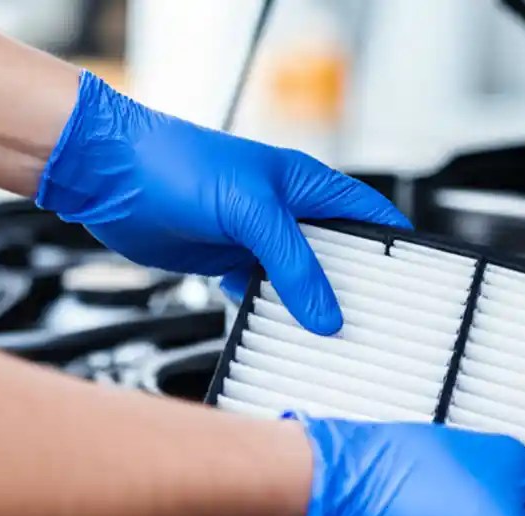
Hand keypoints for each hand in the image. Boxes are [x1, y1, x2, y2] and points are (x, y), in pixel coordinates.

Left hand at [34, 71, 409, 334]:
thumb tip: (327, 314)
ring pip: (300, 283)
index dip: (398, 249)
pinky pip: (260, 296)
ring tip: (330, 345)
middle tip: (373, 330)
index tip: (416, 289)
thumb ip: (293, 263)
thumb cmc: (177, 163)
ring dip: (310, 310)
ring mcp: (257, 239)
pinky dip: (269, 316)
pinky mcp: (225, 261)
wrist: (108, 172)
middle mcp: (288, 212)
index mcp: (308, 187)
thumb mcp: (251, 212)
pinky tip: (277, 337)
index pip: (372, 218)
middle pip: (339, 259)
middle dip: (356, 292)